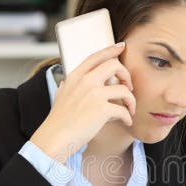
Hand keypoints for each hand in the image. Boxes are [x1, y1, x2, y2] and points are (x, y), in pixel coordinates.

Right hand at [30, 42, 135, 160]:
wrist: (55, 138)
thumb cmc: (58, 121)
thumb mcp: (59, 97)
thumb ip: (65, 87)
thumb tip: (64, 83)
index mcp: (75, 76)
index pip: (96, 56)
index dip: (111, 49)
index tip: (122, 47)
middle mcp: (85, 81)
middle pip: (115, 65)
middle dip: (126, 75)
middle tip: (128, 87)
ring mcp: (94, 94)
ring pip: (124, 89)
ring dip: (131, 100)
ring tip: (130, 109)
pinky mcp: (102, 109)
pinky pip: (123, 110)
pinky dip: (128, 117)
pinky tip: (126, 122)